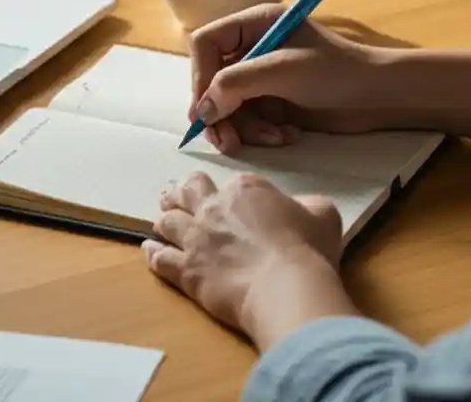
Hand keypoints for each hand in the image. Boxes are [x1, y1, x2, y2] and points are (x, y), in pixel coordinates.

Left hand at [141, 172, 359, 349]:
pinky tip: (148, 249)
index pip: (233, 183)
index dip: (232, 192)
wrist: (285, 286)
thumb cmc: (308, 249)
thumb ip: (308, 205)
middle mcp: (213, 208)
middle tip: (177, 194)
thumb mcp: (322, 214)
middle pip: (188, 192)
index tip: (232, 200)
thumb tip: (303, 207)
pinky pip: (159, 258)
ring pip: (168, 221)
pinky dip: (152, 252)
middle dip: (183, 191)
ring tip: (160, 219)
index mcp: (246, 189)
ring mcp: (194, 238)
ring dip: (164, 219)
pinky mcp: (185, 270)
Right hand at [188, 4, 384, 152]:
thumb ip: (235, 84)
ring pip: (228, 105)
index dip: (200, 76)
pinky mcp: (273, 102)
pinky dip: (261, 133)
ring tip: (271, 138)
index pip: (206, 44)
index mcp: (254, 23)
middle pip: (212, 80)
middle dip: (220, 112)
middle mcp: (253, 48)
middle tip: (225, 141)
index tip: (205, 109)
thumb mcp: (282, 70)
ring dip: (243, 128)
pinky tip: (286, 135)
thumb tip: (202, 110)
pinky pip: (248, 120)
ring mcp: (262, 76)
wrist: (379, 96)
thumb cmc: (336, 71)